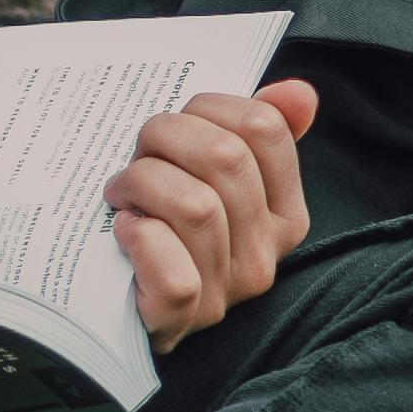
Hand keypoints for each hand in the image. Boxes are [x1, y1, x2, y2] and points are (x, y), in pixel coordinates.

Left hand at [106, 79, 320, 348]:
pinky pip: (173, 270)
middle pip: (225, 158)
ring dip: (142, 182)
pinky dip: (141, 238)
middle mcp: (265, 254)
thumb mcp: (214, 179)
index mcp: (285, 214)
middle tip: (137, 151)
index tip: (177, 121)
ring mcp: (225, 291)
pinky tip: (125, 229)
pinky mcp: (181, 319)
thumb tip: (297, 93)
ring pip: (195, 205)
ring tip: (122, 191)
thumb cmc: (167, 228)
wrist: (115, 310)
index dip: (209, 107)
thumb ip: (258, 134)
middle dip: (165, 136)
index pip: (265, 128)